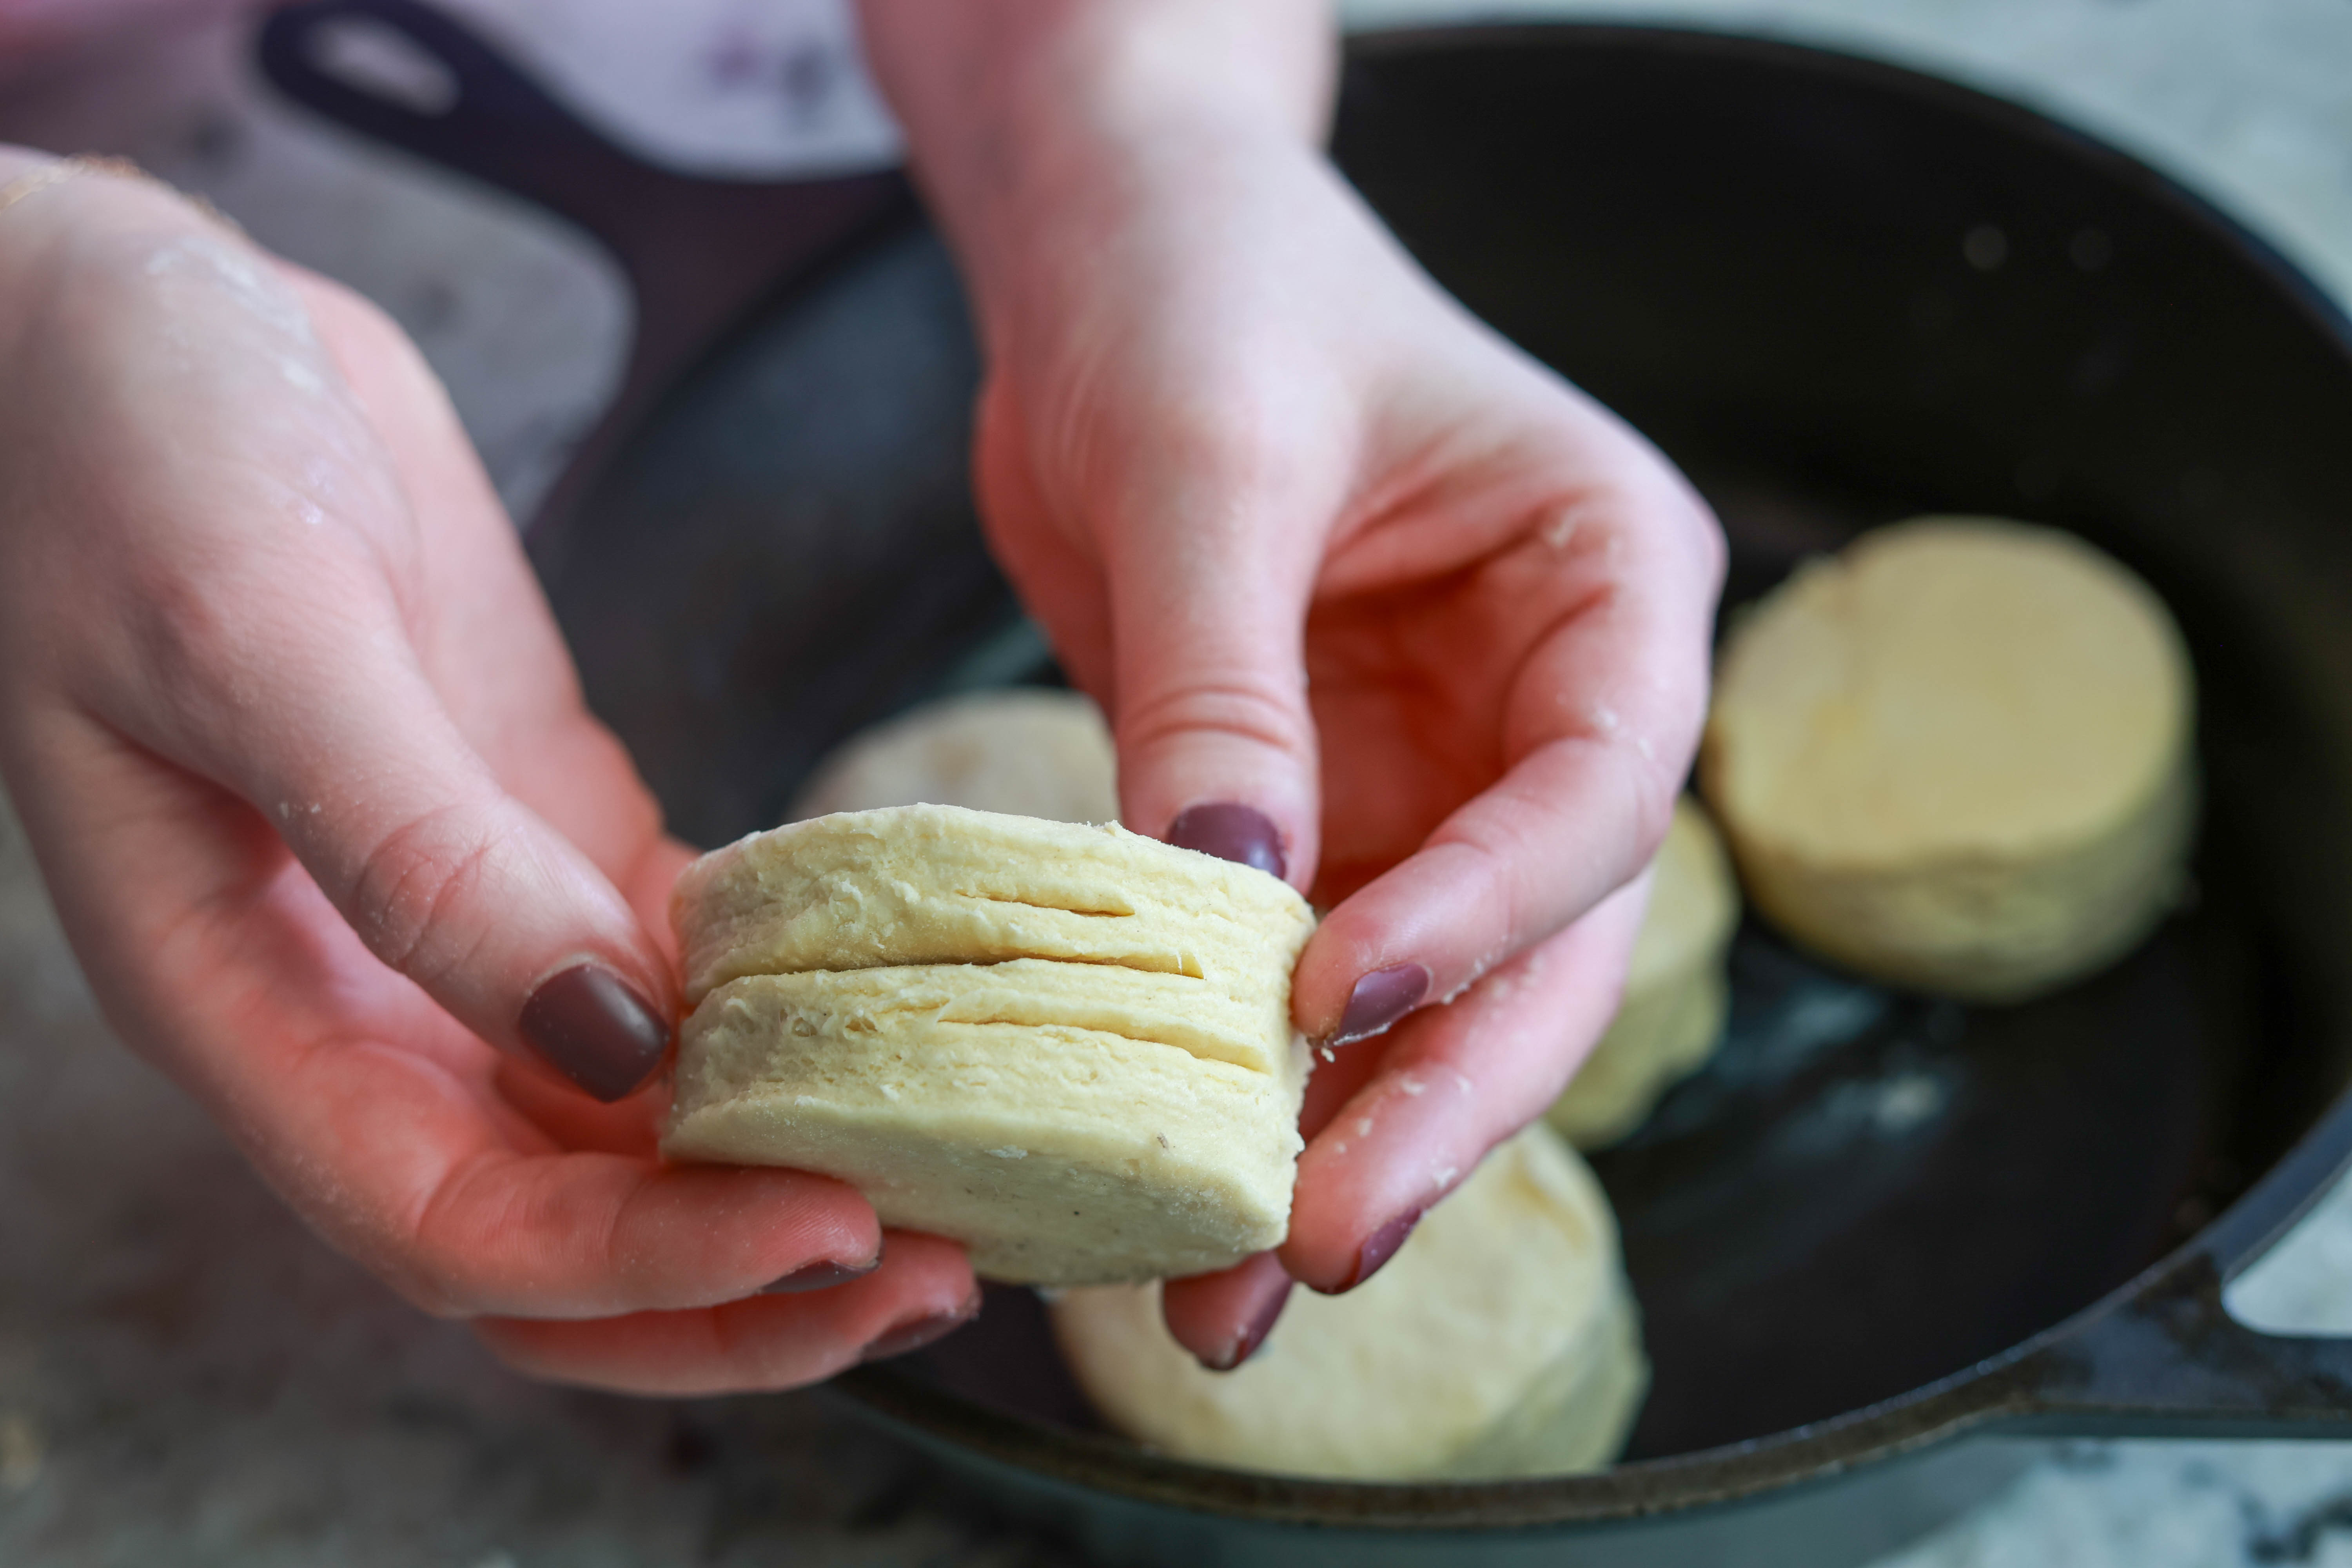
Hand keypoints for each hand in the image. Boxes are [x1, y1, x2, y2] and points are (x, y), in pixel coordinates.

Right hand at [0, 155, 974, 1390]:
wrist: (130, 329)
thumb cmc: (132, 457)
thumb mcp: (262, 637)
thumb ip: (418, 850)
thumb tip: (606, 1041)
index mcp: (255, 1001)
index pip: (454, 1224)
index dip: (646, 1262)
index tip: (838, 1227)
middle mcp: (361, 1005)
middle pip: (557, 1236)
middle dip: (740, 1288)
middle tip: (937, 1270)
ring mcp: (463, 930)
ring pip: (628, 1143)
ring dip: (782, 1178)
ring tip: (959, 1183)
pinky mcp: (546, 840)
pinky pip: (678, 990)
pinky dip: (789, 1028)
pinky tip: (907, 1026)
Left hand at [862, 4, 1721, 1363]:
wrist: (1118, 262)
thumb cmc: (1202, 295)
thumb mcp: (1206, 458)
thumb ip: (1225, 681)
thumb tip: (1224, 896)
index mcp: (1609, 582)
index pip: (1599, 786)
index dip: (1485, 911)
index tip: (1333, 996)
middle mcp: (1556, 705)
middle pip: (1541, 947)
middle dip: (1434, 1103)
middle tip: (1310, 1241)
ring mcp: (1447, 779)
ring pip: (1436, 1003)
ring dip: (1339, 1141)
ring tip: (1228, 1289)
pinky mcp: (1331, 820)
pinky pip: (1312, 979)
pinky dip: (1252, 1085)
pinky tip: (1178, 1187)